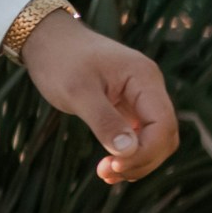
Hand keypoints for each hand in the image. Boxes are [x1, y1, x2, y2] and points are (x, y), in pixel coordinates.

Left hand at [21, 13, 177, 184]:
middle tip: (108, 174)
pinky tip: (109, 166)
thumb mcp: (77, 91)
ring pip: (154, 138)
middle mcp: (149, 87)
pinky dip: (127, 152)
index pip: (163, 124)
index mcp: (144, 78)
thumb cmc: (60, 59)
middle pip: (164, 135)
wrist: (46, 38)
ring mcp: (140, 96)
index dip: (146, 152)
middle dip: (143, 160)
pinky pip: (139, 134)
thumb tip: (127, 152)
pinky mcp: (127, 105)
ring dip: (136, 160)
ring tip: (106, 174)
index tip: (115, 166)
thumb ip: (103, 120)